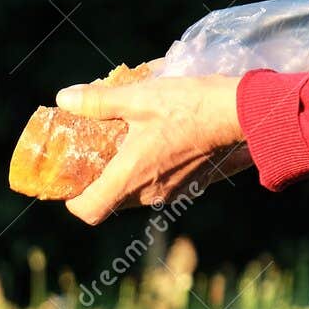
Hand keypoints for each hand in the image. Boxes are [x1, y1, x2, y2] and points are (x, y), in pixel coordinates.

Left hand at [55, 74, 248, 224]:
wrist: (244, 114)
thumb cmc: (191, 105)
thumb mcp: (139, 97)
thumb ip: (99, 101)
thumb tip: (64, 98)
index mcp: (131, 178)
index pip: (90, 211)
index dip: (73, 201)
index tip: (70, 181)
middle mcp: (149, 194)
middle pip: (109, 202)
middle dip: (96, 182)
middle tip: (90, 154)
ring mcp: (170, 193)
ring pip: (133, 195)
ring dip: (121, 175)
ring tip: (118, 144)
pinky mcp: (188, 186)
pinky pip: (155, 187)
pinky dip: (144, 172)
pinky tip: (147, 144)